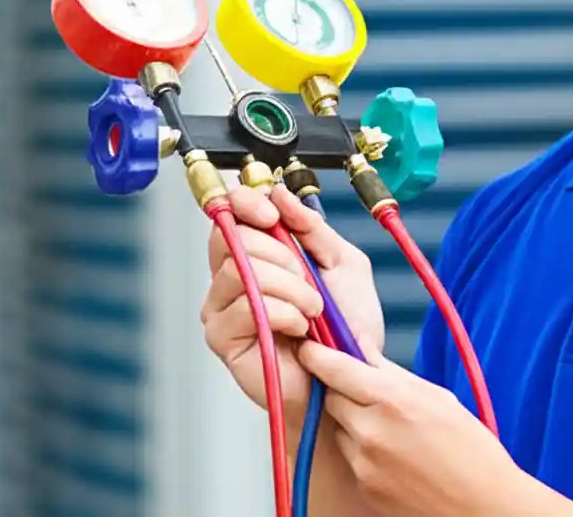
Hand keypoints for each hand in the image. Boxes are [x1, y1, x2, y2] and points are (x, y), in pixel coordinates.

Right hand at [202, 185, 385, 425]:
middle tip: (310, 282)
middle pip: (234, 238)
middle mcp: (230, 278)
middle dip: (283, 255)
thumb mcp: (342, 264)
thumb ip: (313, 229)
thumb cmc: (346, 327)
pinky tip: (301, 329)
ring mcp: (221, 308)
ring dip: (290, 286)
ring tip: (314, 309)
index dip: (244, 203)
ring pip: (240, 270)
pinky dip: (284, 313)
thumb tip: (279, 194)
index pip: (229, 213)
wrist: (350, 378)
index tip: (271, 212)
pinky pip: (245, 306)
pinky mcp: (222, 338)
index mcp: (256, 255)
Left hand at [297, 339, 572, 516]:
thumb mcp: (437, 397)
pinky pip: (352, 457)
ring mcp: (364, 463)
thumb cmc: (471, 450)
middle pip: (331, 397)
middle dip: (343, 390)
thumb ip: (390, 370)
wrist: (482, 507)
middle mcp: (372, 431)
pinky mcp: (364, 486)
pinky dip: (365, 450)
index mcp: (394, 400)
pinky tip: (397, 455)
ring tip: (394, 431)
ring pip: (341, 428)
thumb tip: (359, 342)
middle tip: (369, 392)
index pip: (335, 368)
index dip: (317, 354)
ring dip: (356, 422)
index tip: (310, 346)